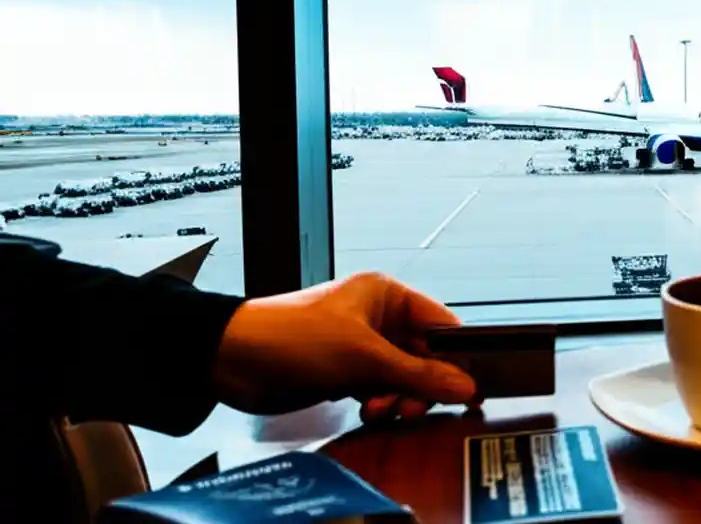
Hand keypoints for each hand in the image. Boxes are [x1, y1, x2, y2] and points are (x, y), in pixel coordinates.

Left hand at [213, 271, 477, 422]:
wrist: (232, 359)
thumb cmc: (290, 335)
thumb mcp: (363, 356)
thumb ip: (418, 373)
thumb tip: (464, 384)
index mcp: (387, 295)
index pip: (440, 324)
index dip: (455, 355)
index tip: (466, 384)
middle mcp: (378, 318)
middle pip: (424, 357)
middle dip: (421, 384)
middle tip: (413, 405)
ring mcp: (362, 347)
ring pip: (403, 378)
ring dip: (399, 397)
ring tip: (382, 408)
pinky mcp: (346, 373)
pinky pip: (381, 390)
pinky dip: (380, 403)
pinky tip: (367, 409)